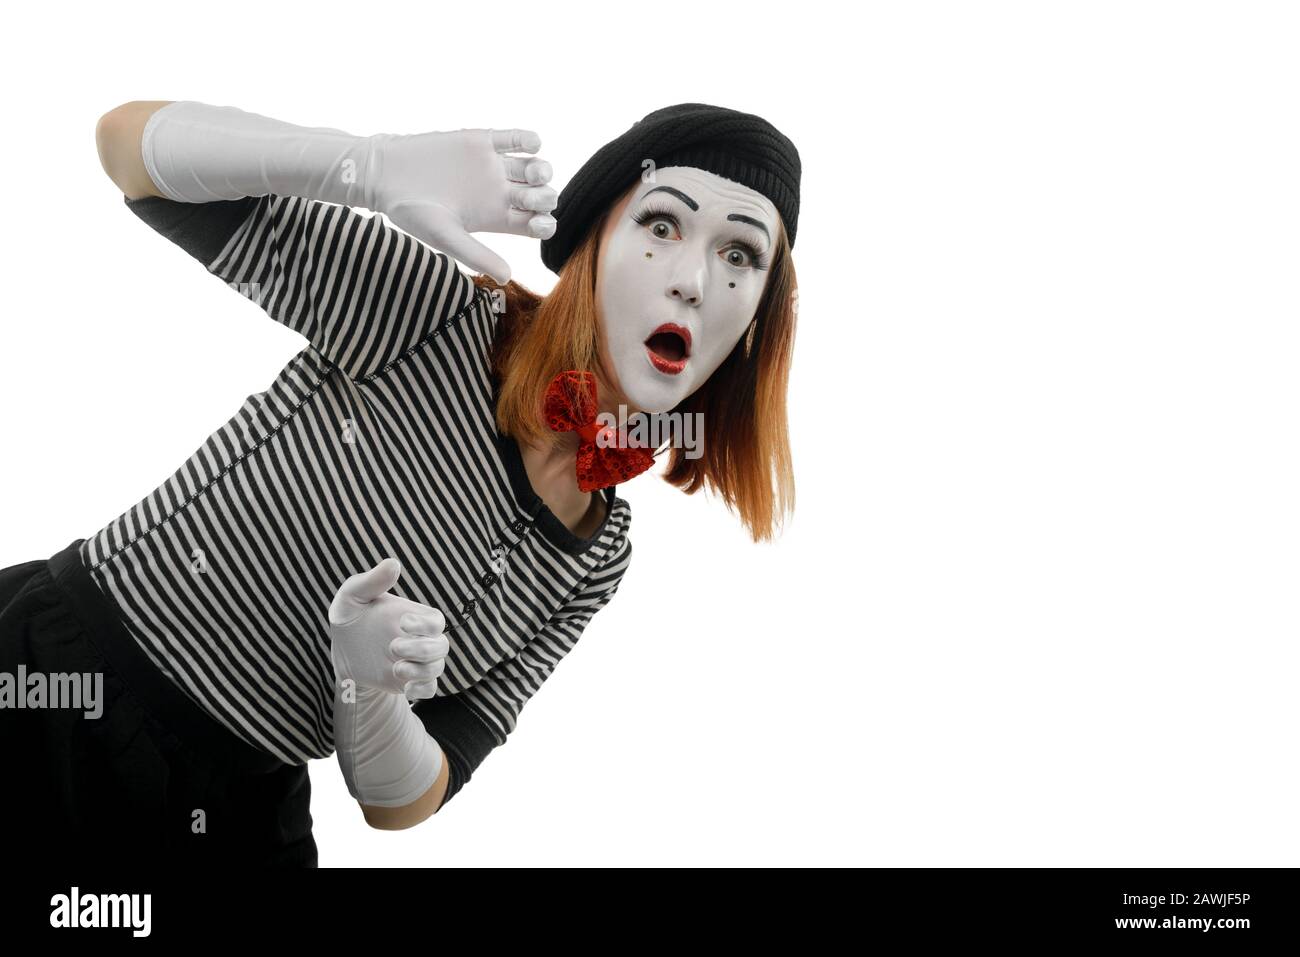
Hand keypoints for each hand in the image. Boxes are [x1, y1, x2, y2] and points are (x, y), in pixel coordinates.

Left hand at [329, 557, 447, 699]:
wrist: (341, 652)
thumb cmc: (350, 616)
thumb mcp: (353, 596)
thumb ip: (372, 581)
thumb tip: (394, 563)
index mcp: (414, 617)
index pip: (436, 621)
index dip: (426, 623)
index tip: (403, 622)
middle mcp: (421, 640)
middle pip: (441, 646)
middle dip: (421, 649)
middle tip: (393, 647)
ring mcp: (416, 662)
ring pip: (436, 668)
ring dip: (421, 670)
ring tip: (396, 668)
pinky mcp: (410, 681)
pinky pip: (429, 689)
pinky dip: (423, 689)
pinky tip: (406, 687)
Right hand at [363, 128, 557, 284]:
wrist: (386, 174)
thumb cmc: (411, 212)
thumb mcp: (445, 236)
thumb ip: (477, 254)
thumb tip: (508, 278)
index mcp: (495, 219)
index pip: (534, 223)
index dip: (545, 224)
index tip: (539, 223)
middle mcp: (499, 193)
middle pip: (540, 196)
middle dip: (546, 197)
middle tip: (530, 198)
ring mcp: (493, 166)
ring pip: (534, 167)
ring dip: (542, 169)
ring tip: (532, 172)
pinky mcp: (482, 141)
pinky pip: (516, 138)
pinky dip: (529, 139)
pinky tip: (528, 145)